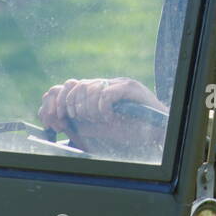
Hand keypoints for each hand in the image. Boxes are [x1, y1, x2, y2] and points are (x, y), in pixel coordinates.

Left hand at [38, 77, 166, 155]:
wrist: (157, 132)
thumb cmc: (130, 131)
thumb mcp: (99, 125)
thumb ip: (81, 119)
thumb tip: (58, 119)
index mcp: (99, 90)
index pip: (71, 85)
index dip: (61, 101)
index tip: (58, 118)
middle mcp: (108, 83)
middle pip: (77, 85)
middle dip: (71, 105)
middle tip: (76, 120)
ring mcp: (119, 83)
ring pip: (90, 89)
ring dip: (90, 110)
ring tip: (101, 120)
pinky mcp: (130, 87)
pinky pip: (106, 93)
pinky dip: (103, 109)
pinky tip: (110, 117)